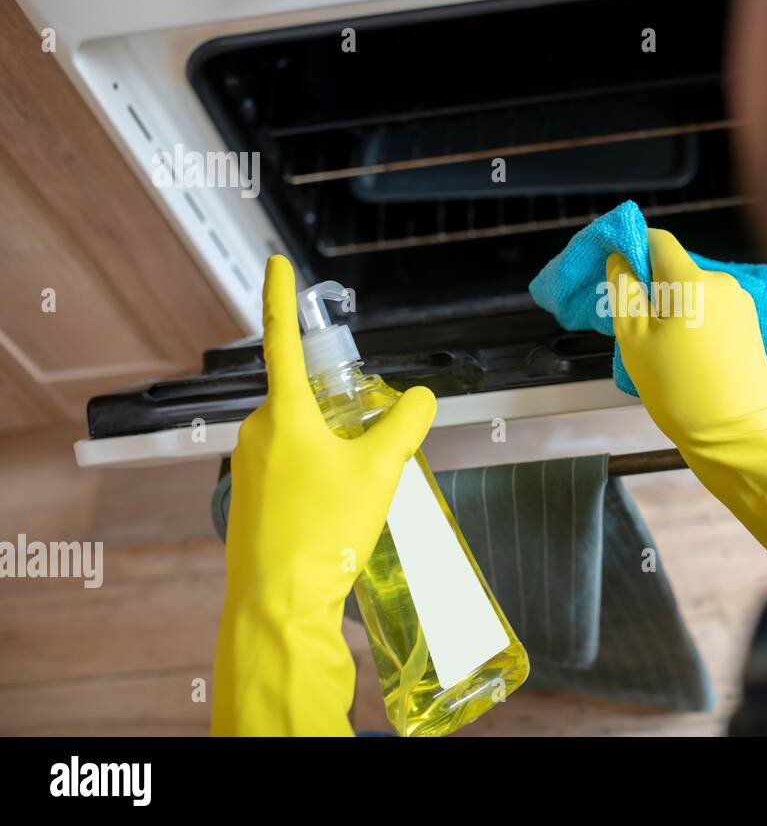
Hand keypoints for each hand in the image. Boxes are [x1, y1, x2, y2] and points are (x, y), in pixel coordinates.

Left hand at [212, 255, 435, 735]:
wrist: (278, 602)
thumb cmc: (325, 530)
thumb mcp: (381, 470)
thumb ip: (406, 425)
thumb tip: (423, 396)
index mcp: (284, 414)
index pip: (281, 339)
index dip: (281, 297)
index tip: (276, 261)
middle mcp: (256, 431)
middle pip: (304, 398)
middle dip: (340, 412)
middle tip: (373, 450)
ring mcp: (247, 466)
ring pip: (300, 437)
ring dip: (331, 449)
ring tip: (358, 495)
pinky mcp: (248, 498)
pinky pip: (289, 468)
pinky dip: (316, 476)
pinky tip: (336, 512)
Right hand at [607, 231, 766, 585]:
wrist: (734, 432)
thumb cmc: (678, 388)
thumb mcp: (634, 340)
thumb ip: (624, 290)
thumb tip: (621, 259)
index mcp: (691, 280)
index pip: (659, 239)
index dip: (634, 246)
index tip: (619, 269)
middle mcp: (721, 282)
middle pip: (677, 266)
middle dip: (653, 285)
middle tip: (636, 321)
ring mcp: (741, 302)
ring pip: (696, 289)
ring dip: (676, 304)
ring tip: (664, 345)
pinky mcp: (751, 323)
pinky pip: (715, 307)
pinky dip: (697, 318)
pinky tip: (689, 352)